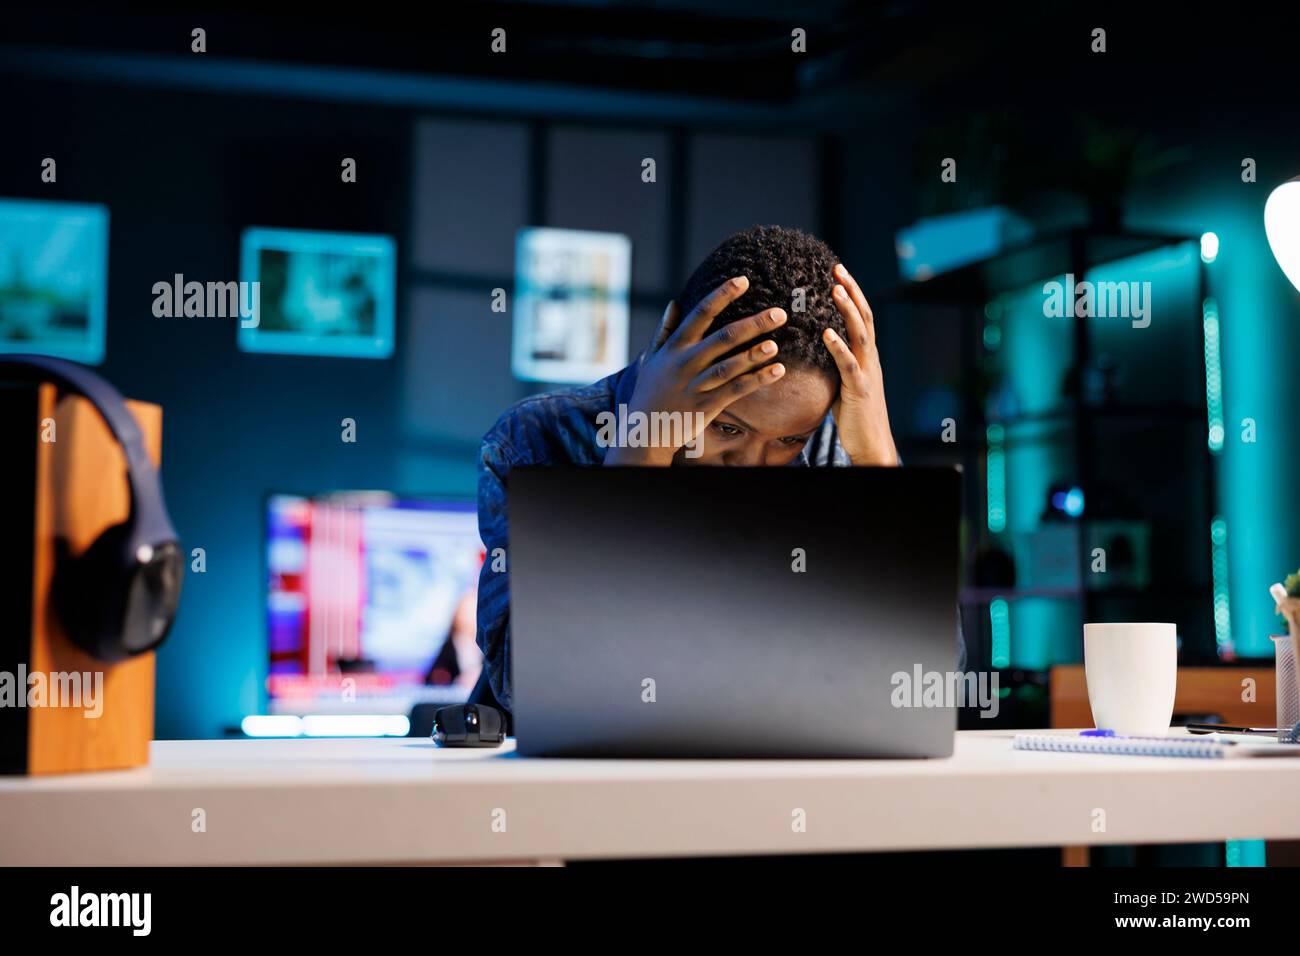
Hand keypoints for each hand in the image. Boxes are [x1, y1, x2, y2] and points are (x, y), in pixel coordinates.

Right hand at [605, 275, 787, 464]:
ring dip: (754, 354)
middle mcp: (686, 363)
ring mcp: (696, 385)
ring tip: (776, 343)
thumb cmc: (650, 391)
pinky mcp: (706, 406)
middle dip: (753, 324)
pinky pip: (735, 390)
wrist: (645, 430)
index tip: (743, 280)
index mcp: (675, 346)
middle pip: (723, 338)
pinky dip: (757, 380)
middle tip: (779, 313)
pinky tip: (777, 370)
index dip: (722, 295)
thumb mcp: (651, 358)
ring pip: (729, 366)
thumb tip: (673, 303)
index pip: (701, 313)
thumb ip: (663, 330)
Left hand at [822, 263, 897, 465]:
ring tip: (834, 291)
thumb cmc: (855, 415)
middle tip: (837, 269)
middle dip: (851, 292)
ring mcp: (867, 373)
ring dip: (848, 311)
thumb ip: (837, 362)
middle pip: (864, 318)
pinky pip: (849, 365)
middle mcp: (871, 359)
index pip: (861, 317)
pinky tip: (826, 333)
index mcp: (866, 356)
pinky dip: (838, 347)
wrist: (872, 444)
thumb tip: (818, 344)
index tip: (837, 273)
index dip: (852, 294)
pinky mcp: (860, 390)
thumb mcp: (844, 382)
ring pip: (860, 335)